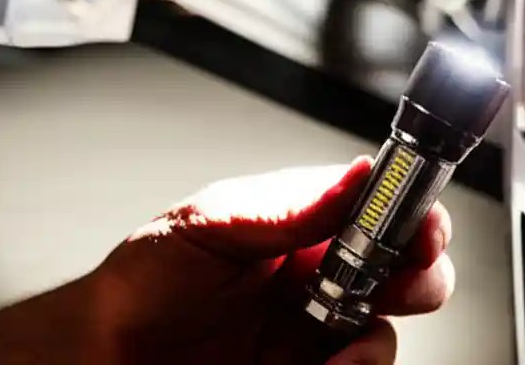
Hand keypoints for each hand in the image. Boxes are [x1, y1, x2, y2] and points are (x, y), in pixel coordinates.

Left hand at [86, 157, 454, 363]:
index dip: (414, 215)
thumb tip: (356, 178)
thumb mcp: (206, 224)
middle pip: (405, 274)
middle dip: (422, 274)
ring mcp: (311, 338)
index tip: (424, 225)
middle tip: (408, 280)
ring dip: (380, 337)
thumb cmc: (139, 285)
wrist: (99, 358)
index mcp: (301, 229)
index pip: (380, 212)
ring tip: (349, 344)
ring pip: (384, 334)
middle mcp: (317, 282)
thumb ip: (285, 207)